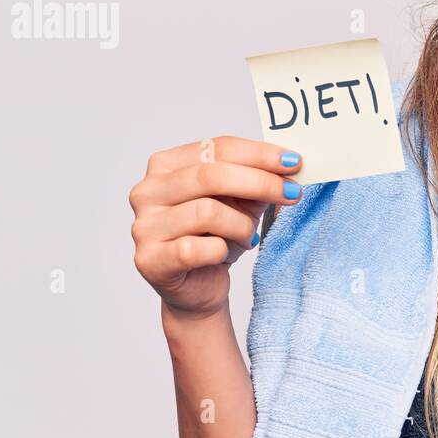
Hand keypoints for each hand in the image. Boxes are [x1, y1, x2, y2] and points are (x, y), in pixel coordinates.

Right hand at [129, 136, 303, 317]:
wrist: (198, 289)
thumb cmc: (215, 238)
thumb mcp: (241, 202)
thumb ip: (258, 180)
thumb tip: (290, 164)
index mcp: (165, 165)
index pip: (215, 148)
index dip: (259, 154)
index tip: (293, 162)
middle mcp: (147, 191)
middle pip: (210, 175)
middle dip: (260, 183)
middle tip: (292, 193)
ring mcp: (144, 226)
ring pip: (207, 212)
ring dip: (240, 226)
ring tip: (246, 237)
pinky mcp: (149, 260)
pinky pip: (196, 249)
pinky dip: (220, 250)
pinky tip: (222, 254)